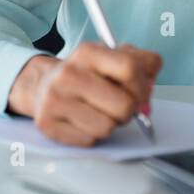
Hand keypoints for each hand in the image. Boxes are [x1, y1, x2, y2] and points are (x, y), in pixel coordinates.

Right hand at [7, 43, 162, 146]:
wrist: (43, 86)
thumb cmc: (85, 74)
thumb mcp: (112, 57)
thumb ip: (142, 63)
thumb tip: (151, 82)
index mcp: (88, 52)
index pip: (130, 68)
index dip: (142, 86)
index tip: (141, 93)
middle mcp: (69, 73)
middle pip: (124, 105)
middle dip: (128, 111)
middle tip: (119, 106)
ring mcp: (55, 99)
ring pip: (107, 127)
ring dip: (109, 125)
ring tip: (99, 113)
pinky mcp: (48, 124)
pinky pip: (88, 140)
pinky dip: (91, 134)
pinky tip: (82, 121)